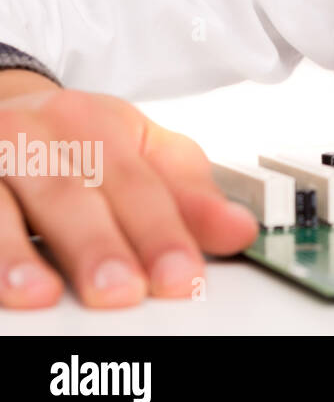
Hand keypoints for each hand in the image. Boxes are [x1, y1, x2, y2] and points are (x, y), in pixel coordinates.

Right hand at [0, 70, 258, 308]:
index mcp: (98, 124)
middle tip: (122, 291)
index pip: (139, 184)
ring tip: (42, 295)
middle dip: (99, 246)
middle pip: (73, 193)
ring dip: (19, 252)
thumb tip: (241, 231)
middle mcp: (40, 134)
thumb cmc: (76, 140)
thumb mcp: (140, 153)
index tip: (183, 277)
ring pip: (3, 203)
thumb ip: (189, 196)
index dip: (163, 233)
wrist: (0, 106)